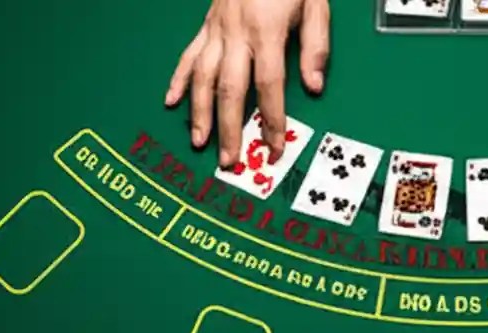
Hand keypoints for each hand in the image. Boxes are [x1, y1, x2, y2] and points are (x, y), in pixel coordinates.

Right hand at [166, 0, 330, 167]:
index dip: (272, 120)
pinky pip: (188, 55)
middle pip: (230, 89)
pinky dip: (178, 79)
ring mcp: (217, 29)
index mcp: (267, 30)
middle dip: (230, 129)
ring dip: (199, 112)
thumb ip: (316, 46)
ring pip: (202, 76)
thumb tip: (313, 87)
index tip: (275, 148)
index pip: (270, 85)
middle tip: (229, 162)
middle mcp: (236, 32)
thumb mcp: (316, 4)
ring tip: (199, 142)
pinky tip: (171, 102)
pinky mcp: (206, 24)